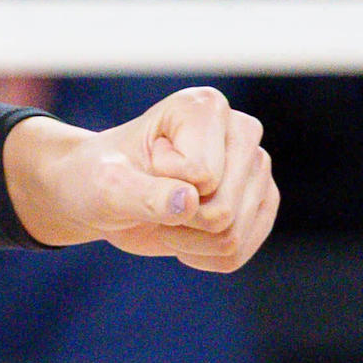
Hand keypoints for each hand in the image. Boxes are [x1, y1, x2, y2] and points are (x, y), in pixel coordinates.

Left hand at [4, 86, 277, 269]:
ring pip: (231, 236)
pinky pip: (236, 254)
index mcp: (204, 107)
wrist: (106, 195)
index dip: (163, 183)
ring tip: (167, 212)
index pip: (202, 175)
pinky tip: (184, 231)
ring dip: (186, 240)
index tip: (145, 164)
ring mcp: (257, 169)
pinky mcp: (262, 202)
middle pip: (224, 211)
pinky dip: (200, 255)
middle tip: (153, 196)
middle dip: (178, 220)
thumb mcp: (106, 184)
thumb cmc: (100, 177)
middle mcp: (242, 132)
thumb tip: (190, 202)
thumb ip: (142, 193)